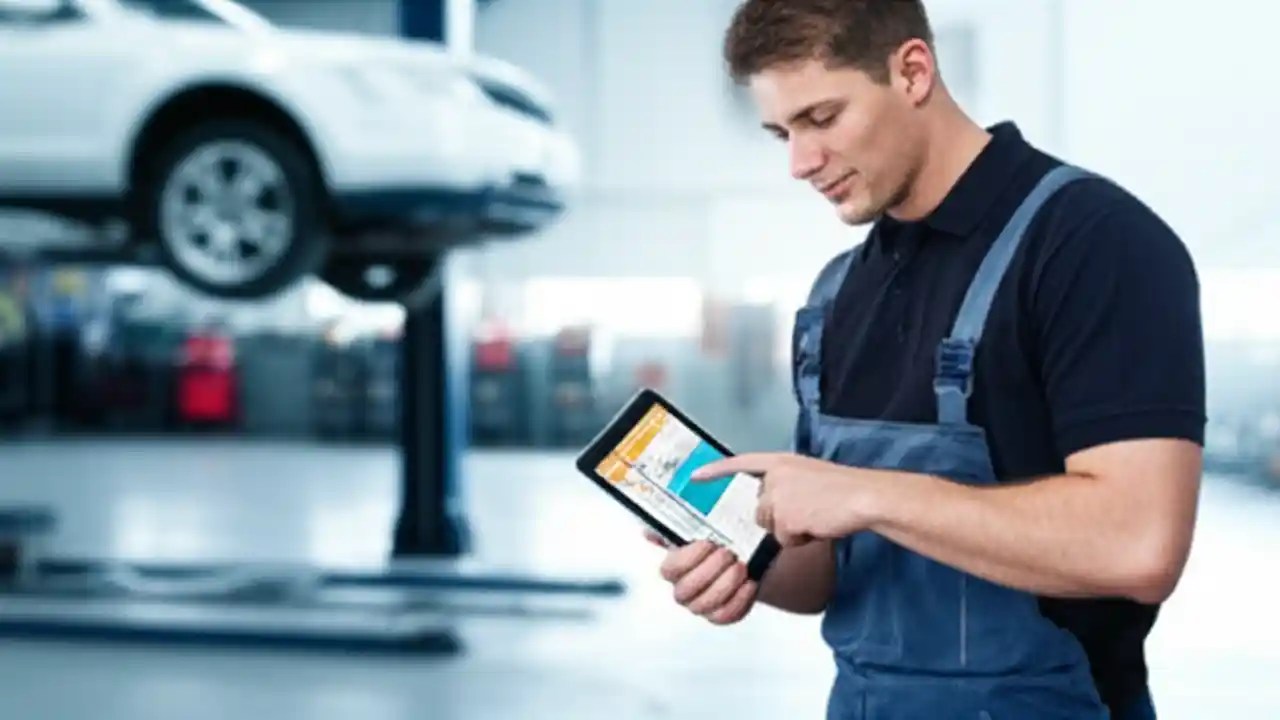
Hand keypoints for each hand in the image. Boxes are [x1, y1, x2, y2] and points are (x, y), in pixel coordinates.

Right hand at [645, 532, 758, 624]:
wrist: (750, 555)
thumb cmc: (724, 539)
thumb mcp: (704, 525)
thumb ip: (677, 526)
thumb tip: (648, 532)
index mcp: (675, 565)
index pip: (668, 570)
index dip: (687, 559)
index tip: (707, 543)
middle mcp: (684, 588)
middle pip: (684, 591)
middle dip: (710, 570)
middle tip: (727, 553)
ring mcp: (701, 604)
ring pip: (704, 605)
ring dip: (726, 584)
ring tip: (741, 566)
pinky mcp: (720, 615)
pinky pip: (725, 616)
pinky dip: (739, 599)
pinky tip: (749, 583)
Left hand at [693, 453, 878, 546]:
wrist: (864, 497)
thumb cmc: (845, 490)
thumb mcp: (808, 476)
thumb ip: (786, 485)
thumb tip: (773, 507)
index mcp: (782, 462)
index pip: (743, 463)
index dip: (717, 471)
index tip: (696, 476)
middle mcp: (775, 477)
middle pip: (761, 509)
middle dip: (780, 518)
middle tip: (810, 511)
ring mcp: (778, 497)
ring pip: (771, 526)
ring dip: (792, 529)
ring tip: (817, 517)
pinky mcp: (784, 518)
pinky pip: (785, 540)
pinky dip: (801, 539)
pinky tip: (818, 526)